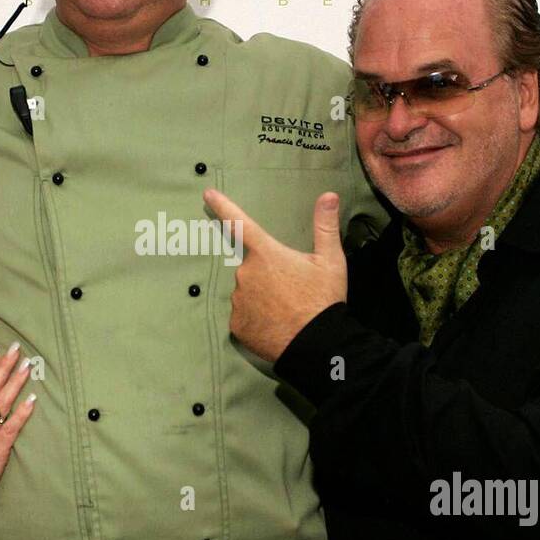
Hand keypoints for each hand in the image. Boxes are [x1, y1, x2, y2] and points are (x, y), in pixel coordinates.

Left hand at [201, 189, 346, 363]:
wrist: (317, 346)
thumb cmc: (324, 300)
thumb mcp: (332, 261)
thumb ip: (326, 226)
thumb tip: (329, 195)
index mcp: (266, 254)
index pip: (239, 223)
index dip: (222, 206)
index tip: (208, 193)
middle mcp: (245, 274)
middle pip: (252, 267)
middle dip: (267, 274)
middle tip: (291, 290)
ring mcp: (238, 300)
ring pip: (246, 292)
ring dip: (261, 296)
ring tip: (285, 310)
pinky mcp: (236, 324)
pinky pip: (243, 315)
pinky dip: (256, 317)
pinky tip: (275, 324)